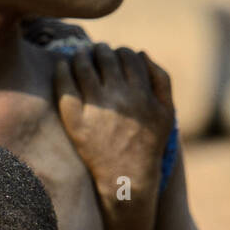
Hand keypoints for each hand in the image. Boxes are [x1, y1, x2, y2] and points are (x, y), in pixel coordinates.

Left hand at [54, 44, 174, 200]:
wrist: (126, 179)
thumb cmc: (148, 145)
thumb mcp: (167, 113)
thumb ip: (161, 80)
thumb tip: (142, 52)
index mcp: (141, 94)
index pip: (128, 56)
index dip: (121, 52)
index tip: (115, 55)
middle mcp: (119, 98)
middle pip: (105, 57)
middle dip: (100, 50)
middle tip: (95, 53)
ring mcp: (96, 109)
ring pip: (84, 66)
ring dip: (80, 55)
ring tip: (78, 57)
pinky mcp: (76, 122)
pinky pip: (64, 86)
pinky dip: (62, 70)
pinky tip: (62, 67)